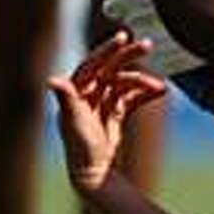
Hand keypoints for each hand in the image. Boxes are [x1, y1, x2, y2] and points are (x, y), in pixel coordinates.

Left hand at [47, 32, 168, 194]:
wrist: (94, 175)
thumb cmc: (80, 148)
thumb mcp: (74, 121)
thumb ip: (66, 98)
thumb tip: (51, 79)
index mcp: (75, 93)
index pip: (92, 64)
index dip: (107, 50)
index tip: (123, 38)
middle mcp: (87, 95)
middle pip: (110, 69)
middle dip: (129, 57)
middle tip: (148, 45)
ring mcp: (101, 104)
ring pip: (124, 84)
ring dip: (142, 82)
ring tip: (160, 86)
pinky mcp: (114, 115)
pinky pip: (132, 99)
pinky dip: (146, 95)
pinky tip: (162, 92)